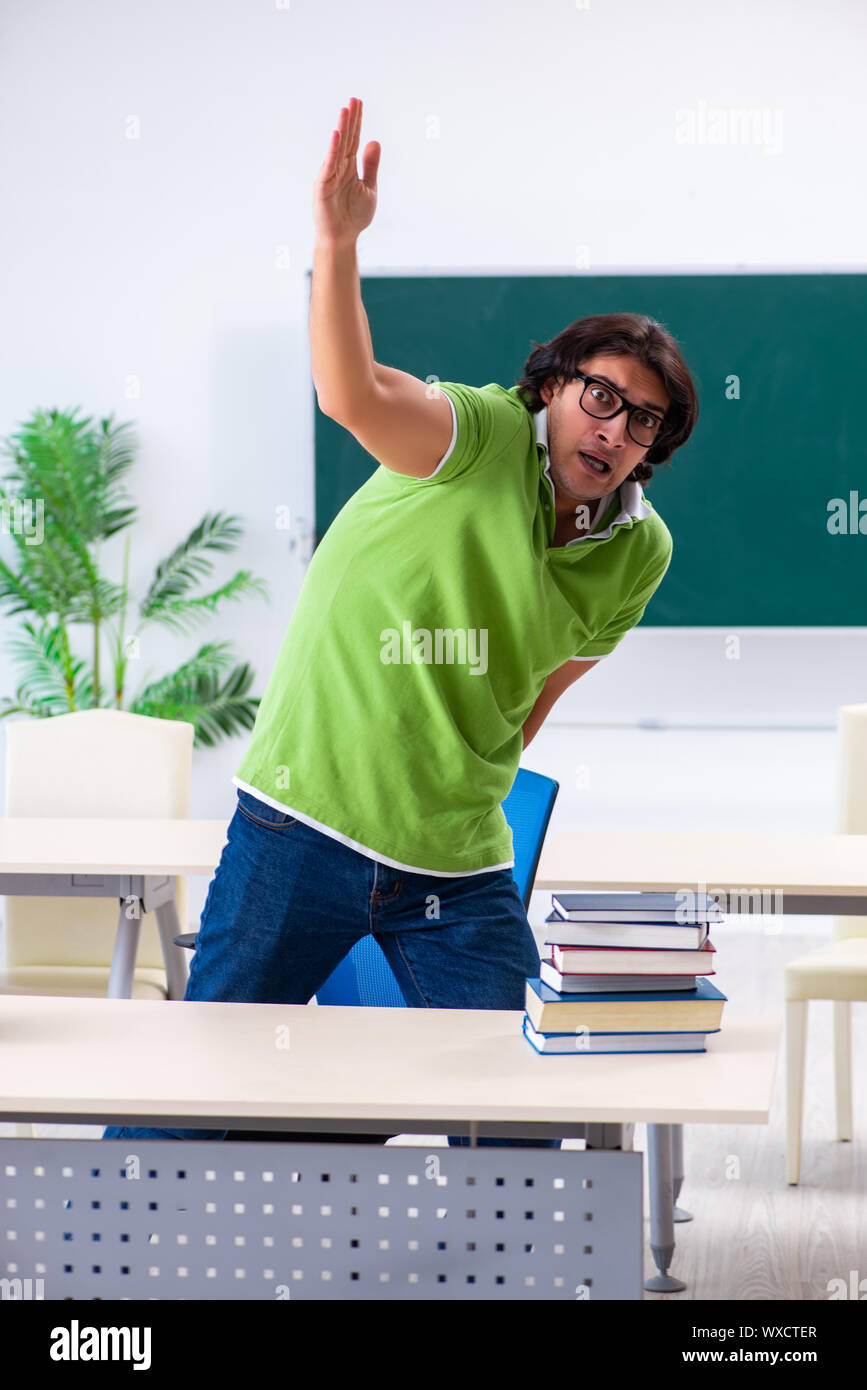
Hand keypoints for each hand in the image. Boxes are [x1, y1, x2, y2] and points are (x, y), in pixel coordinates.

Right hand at [313, 97, 380, 246]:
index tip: (359, 103)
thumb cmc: (354, 216)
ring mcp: (330, 175)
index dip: (358, 122)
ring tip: (346, 111)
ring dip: (342, 129)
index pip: (354, 139)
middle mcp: (339, 167)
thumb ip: (371, 166)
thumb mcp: (369, 188)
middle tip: (354, 99)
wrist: (343, 238)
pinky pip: (329, 165)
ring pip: (338, 148)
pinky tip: (336, 134)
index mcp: (350, 167)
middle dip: (351, 120)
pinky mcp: (323, 186)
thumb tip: (374, 141)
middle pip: (346, 139)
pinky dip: (332, 150)